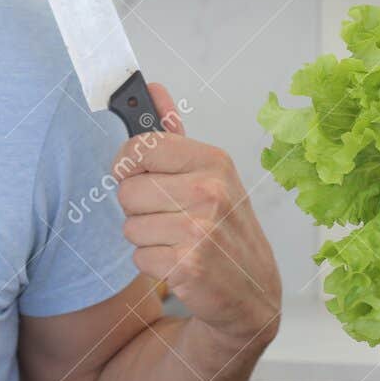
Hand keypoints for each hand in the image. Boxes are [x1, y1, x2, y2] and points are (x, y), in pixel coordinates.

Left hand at [115, 82, 281, 352]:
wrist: (252, 291)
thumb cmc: (226, 227)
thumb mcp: (209, 174)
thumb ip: (174, 134)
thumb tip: (152, 88)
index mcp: (212, 161)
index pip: (139, 147)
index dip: (128, 165)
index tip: (137, 174)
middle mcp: (208, 191)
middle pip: (127, 191)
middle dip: (139, 208)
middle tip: (170, 217)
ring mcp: (199, 229)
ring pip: (129, 226)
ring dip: (146, 238)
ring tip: (178, 241)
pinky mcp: (186, 265)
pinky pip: (138, 256)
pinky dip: (152, 264)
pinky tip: (179, 262)